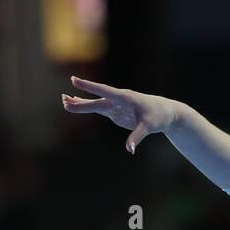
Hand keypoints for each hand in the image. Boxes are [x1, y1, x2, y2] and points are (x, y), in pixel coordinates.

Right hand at [61, 76, 184, 153]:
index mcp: (125, 98)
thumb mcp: (149, 127)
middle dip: (81, 100)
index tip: (74, 80)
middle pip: (96, 100)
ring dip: (80, 103)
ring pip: (94, 104)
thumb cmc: (158, 117)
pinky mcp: (115, 112)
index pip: (104, 91)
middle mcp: (118, 99)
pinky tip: (75, 104)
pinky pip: (97, 108)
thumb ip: (138, 137)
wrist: (165, 113)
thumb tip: (130, 150)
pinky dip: (86, 107)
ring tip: (64, 101)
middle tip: (64, 99)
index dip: (89, 87)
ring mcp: (115, 105)